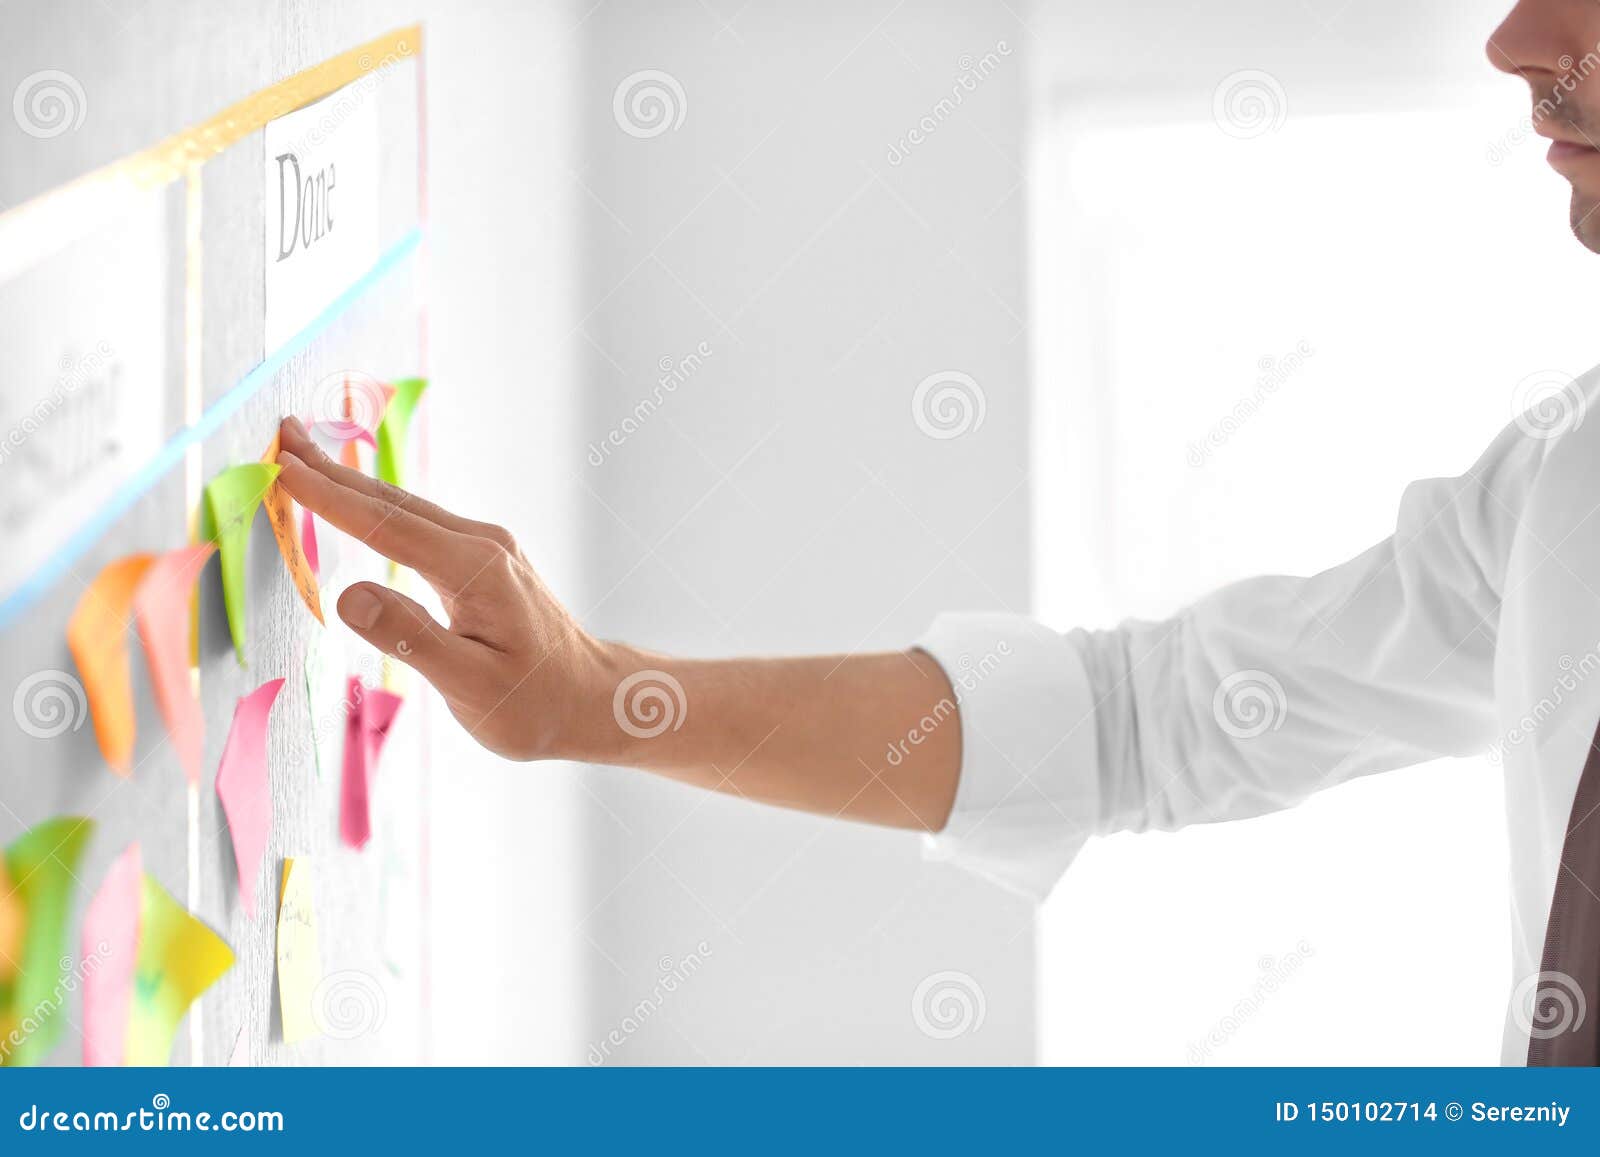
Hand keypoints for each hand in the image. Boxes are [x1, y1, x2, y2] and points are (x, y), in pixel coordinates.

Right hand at [275, 416, 613, 760]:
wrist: (591, 700)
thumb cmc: (534, 704)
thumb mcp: (470, 684)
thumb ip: (411, 638)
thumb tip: (348, 595)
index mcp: (476, 569)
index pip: (387, 525)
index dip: (331, 498)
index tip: (283, 468)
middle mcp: (483, 545)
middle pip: (393, 501)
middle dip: (333, 469)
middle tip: (283, 433)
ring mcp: (488, 548)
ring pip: (407, 507)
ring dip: (353, 483)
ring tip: (307, 455)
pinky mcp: (486, 560)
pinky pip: (421, 523)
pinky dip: (379, 508)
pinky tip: (360, 501)